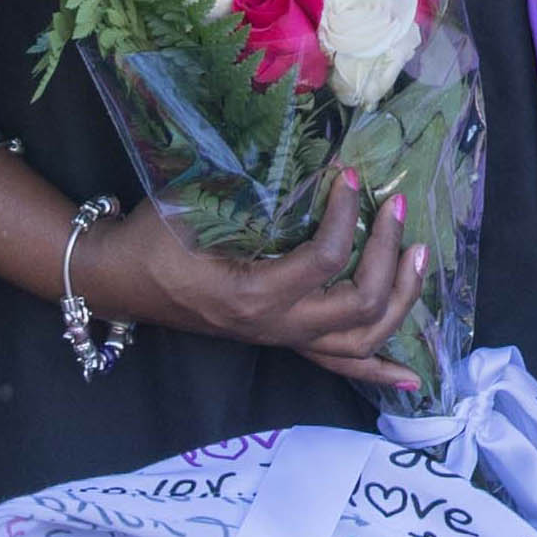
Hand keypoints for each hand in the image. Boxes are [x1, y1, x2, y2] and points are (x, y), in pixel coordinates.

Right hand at [91, 170, 432, 393]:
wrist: (120, 279)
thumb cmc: (153, 237)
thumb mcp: (194, 203)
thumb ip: (248, 188)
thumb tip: (307, 157)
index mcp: (253, 293)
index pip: (327, 260)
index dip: (349, 216)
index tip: (350, 176)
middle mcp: (275, 326)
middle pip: (360, 305)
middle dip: (388, 253)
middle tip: (396, 206)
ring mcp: (281, 339)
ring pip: (361, 341)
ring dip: (400, 300)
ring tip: (417, 256)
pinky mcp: (282, 341)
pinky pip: (338, 367)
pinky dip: (377, 371)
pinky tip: (410, 379)